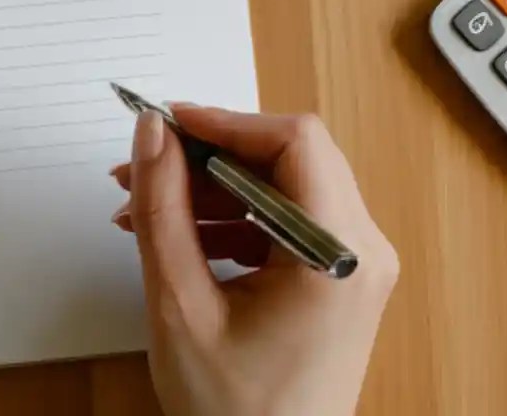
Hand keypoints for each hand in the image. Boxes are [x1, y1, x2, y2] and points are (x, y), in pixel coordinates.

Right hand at [110, 105, 398, 415]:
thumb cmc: (236, 414)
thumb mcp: (181, 304)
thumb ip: (162, 209)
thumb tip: (152, 137)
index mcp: (337, 256)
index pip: (294, 142)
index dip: (225, 120)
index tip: (168, 123)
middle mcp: (361, 252)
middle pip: (289, 157)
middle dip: (209, 153)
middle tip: (147, 162)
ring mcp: (353, 265)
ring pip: (282, 185)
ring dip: (212, 186)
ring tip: (144, 204)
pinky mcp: (335, 278)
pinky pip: (283, 219)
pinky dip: (230, 216)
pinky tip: (177, 234)